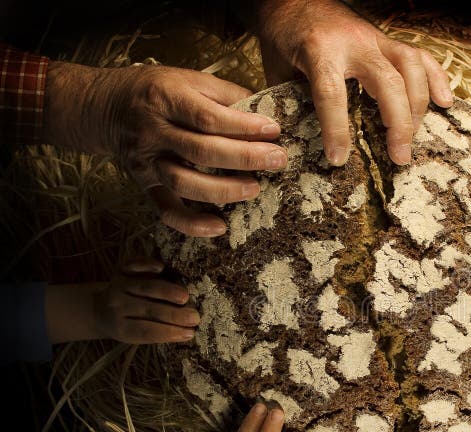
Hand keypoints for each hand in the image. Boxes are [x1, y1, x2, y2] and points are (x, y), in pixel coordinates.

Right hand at [44, 62, 287, 236]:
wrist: (107, 106)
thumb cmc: (157, 90)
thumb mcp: (188, 78)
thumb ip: (225, 94)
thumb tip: (265, 113)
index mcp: (166, 98)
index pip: (208, 117)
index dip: (243, 126)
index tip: (273, 130)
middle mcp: (153, 131)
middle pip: (201, 151)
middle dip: (245, 158)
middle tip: (277, 160)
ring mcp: (147, 161)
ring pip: (184, 183)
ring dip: (223, 190)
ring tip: (254, 189)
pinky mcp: (145, 184)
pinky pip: (167, 210)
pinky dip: (192, 224)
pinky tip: (219, 227)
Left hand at [92, 258, 199, 343]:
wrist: (100, 309)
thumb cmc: (127, 325)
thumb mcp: (135, 336)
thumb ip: (156, 333)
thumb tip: (188, 331)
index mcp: (121, 328)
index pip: (146, 331)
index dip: (169, 332)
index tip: (190, 332)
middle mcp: (117, 306)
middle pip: (148, 310)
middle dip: (174, 314)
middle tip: (195, 317)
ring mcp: (118, 286)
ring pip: (145, 287)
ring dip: (166, 291)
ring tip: (185, 296)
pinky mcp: (121, 269)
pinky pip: (133, 265)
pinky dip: (147, 265)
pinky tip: (162, 268)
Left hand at [255, 0, 452, 164]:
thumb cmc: (284, 37)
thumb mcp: (278, 70)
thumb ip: (293, 102)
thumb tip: (305, 142)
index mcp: (319, 50)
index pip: (332, 94)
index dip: (337, 130)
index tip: (339, 159)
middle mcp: (353, 42)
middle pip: (386, 82)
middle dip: (398, 123)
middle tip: (400, 157)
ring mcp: (375, 39)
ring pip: (410, 66)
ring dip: (418, 104)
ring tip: (414, 135)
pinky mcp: (387, 40)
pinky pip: (420, 56)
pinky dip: (436, 79)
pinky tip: (444, 103)